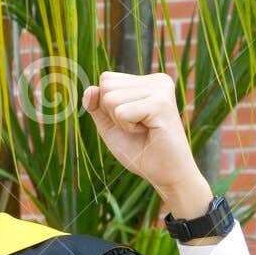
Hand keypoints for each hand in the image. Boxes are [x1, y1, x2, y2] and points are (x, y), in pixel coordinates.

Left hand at [81, 70, 210, 218]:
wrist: (166, 174)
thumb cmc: (140, 151)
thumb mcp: (110, 126)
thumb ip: (96, 106)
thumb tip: (89, 88)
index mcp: (148, 81)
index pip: (106, 80)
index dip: (107, 107)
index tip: (131, 120)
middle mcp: (157, 80)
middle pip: (106, 85)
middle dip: (112, 112)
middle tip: (137, 127)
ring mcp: (161, 89)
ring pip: (110, 98)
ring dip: (120, 121)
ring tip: (143, 129)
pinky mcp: (161, 104)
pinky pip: (121, 112)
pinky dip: (128, 128)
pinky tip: (149, 131)